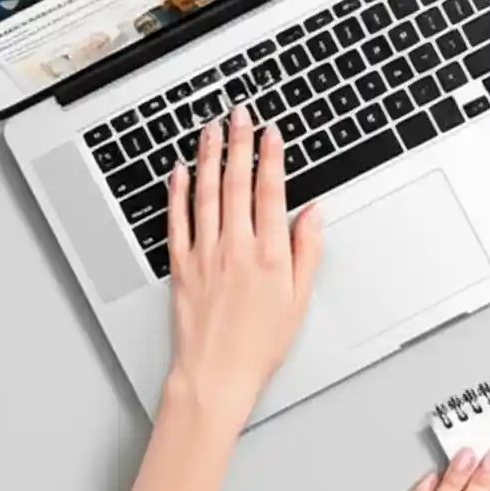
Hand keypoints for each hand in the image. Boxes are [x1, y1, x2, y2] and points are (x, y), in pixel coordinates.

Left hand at [164, 107, 322, 432]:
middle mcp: (235, 248)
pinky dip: (177, 192)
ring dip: (208, 156)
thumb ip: (307, 251)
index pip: (269, 193)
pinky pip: (177, 219)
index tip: (271, 133)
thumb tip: (312, 214)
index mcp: (270, 256)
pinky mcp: (181, 266)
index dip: (271, 158)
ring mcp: (204, 254)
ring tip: (210, 130)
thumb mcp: (299, 299)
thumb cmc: (260, 344)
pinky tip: (179, 171)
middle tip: (239, 115)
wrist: (216, 375)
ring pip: (205, 193)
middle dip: (239, 144)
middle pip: (235, 183)